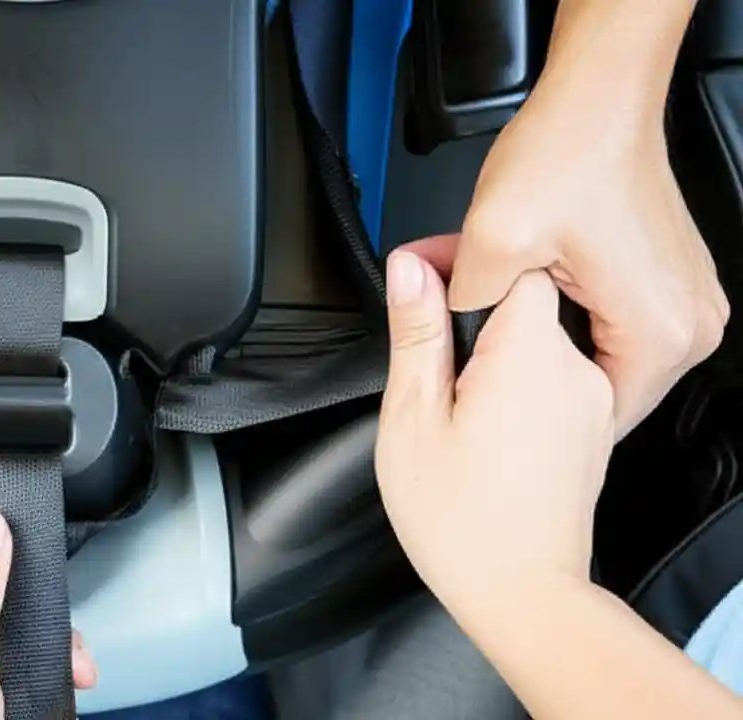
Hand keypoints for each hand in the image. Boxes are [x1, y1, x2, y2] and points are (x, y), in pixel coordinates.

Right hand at [375, 251, 614, 609]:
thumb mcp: (413, 417)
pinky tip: (480, 423)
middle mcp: (575, 370)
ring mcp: (590, 400)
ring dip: (493, 354)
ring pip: (536, 341)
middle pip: (525, 299)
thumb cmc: (462, 520)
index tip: (426, 283)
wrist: (521, 591)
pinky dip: (515, 385)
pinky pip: (550, 379)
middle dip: (473, 314)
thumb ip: (416, 334)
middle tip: (426, 354)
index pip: (513, 263)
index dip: (465, 263)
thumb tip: (411, 268)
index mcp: (530, 356)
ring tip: (451, 400)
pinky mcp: (590, 427)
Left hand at [444, 72, 727, 436]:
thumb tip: (430, 330)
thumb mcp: (494, 237)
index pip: (597, 423)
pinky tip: (532, 296)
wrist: (597, 100)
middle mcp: (686, 326)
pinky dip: (568, 320)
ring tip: (504, 311)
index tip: (490, 393)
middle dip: (534, 371)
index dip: (529, 412)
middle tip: (484, 339)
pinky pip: (613, 328)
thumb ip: (461, 301)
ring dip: (548, 345)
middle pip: (599, 393)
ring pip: (601, 360)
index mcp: (658, 333)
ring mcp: (682, 304)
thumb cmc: (568, 153)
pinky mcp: (667, 284)